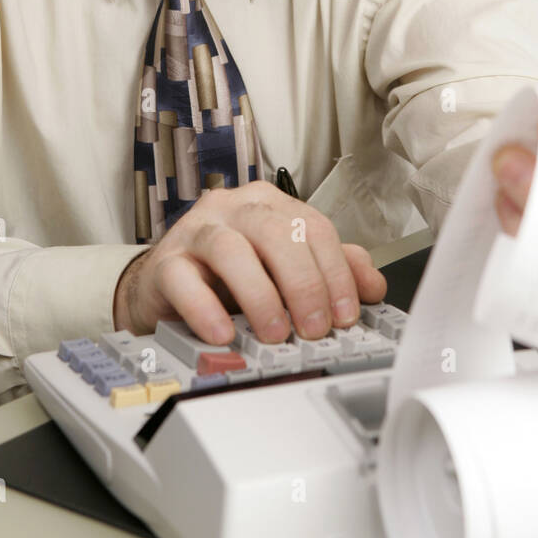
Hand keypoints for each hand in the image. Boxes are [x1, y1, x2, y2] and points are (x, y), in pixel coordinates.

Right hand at [113, 180, 387, 343]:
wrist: (165, 286)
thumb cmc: (227, 276)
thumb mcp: (284, 269)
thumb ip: (328, 270)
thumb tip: (372, 286)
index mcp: (270, 204)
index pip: (313, 227)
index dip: (336, 273)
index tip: (345, 315)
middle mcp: (233, 208)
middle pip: (276, 231)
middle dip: (303, 283)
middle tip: (314, 328)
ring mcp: (196, 231)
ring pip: (230, 248)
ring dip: (259, 294)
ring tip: (274, 332)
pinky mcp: (164, 262)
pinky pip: (183, 279)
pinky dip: (205, 308)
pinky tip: (223, 332)